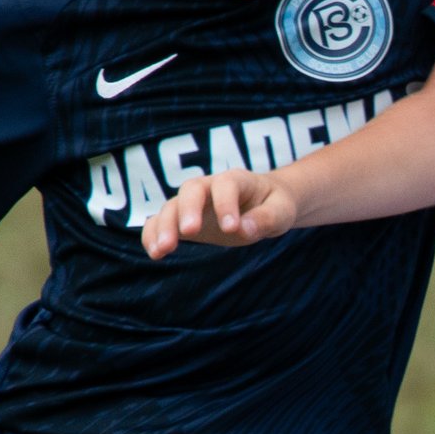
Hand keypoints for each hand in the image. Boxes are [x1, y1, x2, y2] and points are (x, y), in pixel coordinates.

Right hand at [143, 170, 298, 257]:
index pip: (226, 185)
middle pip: (191, 189)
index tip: (231, 229)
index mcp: (236, 180)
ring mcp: (193, 202)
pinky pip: (160, 222)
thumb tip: (245, 229)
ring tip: (162, 251)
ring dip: (163, 227)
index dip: (226, 204)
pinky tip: (154, 253)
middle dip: (188, 209)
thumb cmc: (274, 205)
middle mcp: (209, 187)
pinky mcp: (182, 219)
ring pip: (171, 206)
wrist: (264, 203)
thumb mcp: (282, 211)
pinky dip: (152, 234)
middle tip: (189, 232)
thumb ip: (266, 218)